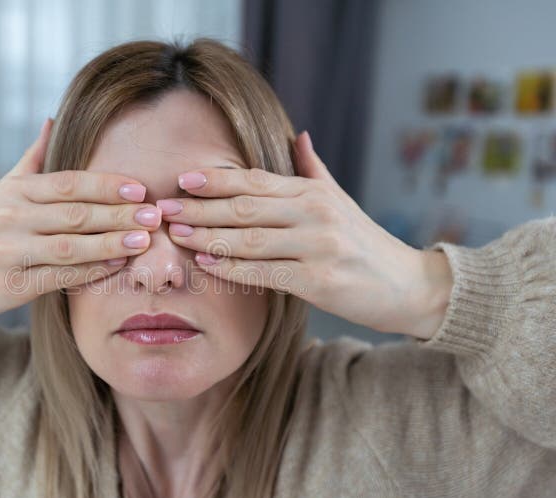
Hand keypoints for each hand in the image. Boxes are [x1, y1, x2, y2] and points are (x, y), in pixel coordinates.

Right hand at [0, 117, 161, 319]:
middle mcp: (11, 218)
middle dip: (118, 215)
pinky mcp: (13, 283)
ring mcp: (11, 251)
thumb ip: (34, 158)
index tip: (138, 189)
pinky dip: (92, 270)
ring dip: (111, 243)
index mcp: (15, 191)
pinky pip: (61, 276)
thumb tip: (53, 120)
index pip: (68, 184)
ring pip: (71, 247)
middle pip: (75, 215)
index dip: (106, 185)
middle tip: (152, 215)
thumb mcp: (6, 188)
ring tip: (142, 240)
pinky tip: (117, 264)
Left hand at [158, 131, 451, 336]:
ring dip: (207, 237)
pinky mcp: (318, 280)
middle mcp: (314, 213)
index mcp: (314, 192)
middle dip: (200, 208)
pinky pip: (263, 272)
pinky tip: (206, 262)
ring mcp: (317, 246)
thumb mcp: (340, 200)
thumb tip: (296, 135)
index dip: (216, 179)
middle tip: (164, 209)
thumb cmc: (365, 242)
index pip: (255, 180)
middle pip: (245, 206)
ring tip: (176, 234)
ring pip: (249, 239)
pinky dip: (230, 267)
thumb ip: (312, 169)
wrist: (409, 286)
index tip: (182, 179)